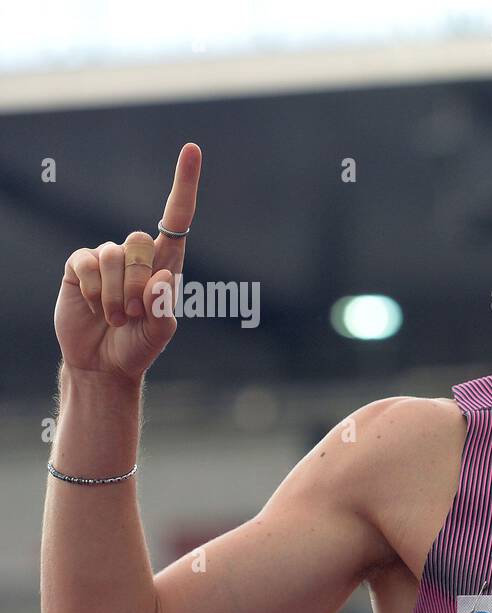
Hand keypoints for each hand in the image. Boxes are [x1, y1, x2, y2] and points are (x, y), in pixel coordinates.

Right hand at [54, 143, 201, 384]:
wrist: (103, 364)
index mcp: (167, 264)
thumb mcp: (160, 333)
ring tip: (116, 318)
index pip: (178, 217)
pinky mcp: (78, 265)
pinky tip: (93, 308)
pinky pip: (85, 264)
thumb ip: (164, 308)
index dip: (184, 183)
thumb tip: (163, 277)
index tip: (192, 149)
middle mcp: (138, 256)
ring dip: (114, 294)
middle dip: (137, 283)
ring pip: (112, 256)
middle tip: (132, 314)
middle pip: (140, 241)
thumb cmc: (139, 346)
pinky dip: (91, 291)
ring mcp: (106, 259)